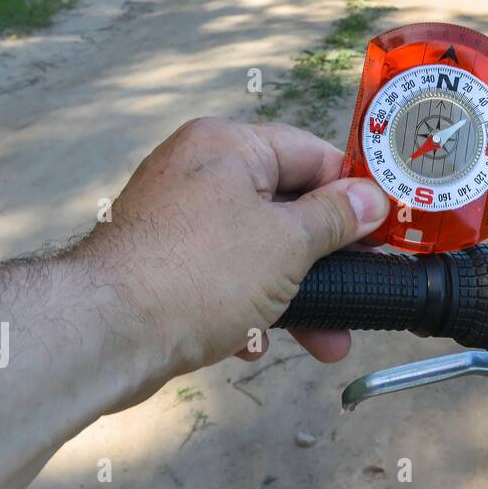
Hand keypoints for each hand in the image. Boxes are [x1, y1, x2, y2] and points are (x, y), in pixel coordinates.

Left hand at [79, 118, 389, 383]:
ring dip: (296, 294)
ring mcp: (176, 220)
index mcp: (228, 146)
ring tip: (328, 340)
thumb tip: (370, 199)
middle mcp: (198, 172)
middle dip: (327, 259)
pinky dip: (248, 305)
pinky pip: (222, 276)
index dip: (353, 194)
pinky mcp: (161, 264)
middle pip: (285, 207)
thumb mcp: (287, 243)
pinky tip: (256, 343)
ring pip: (256, 249)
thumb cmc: (196, 274)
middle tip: (362, 287)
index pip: (311, 154)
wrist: (103, 334)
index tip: (384, 230)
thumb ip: (335, 218)